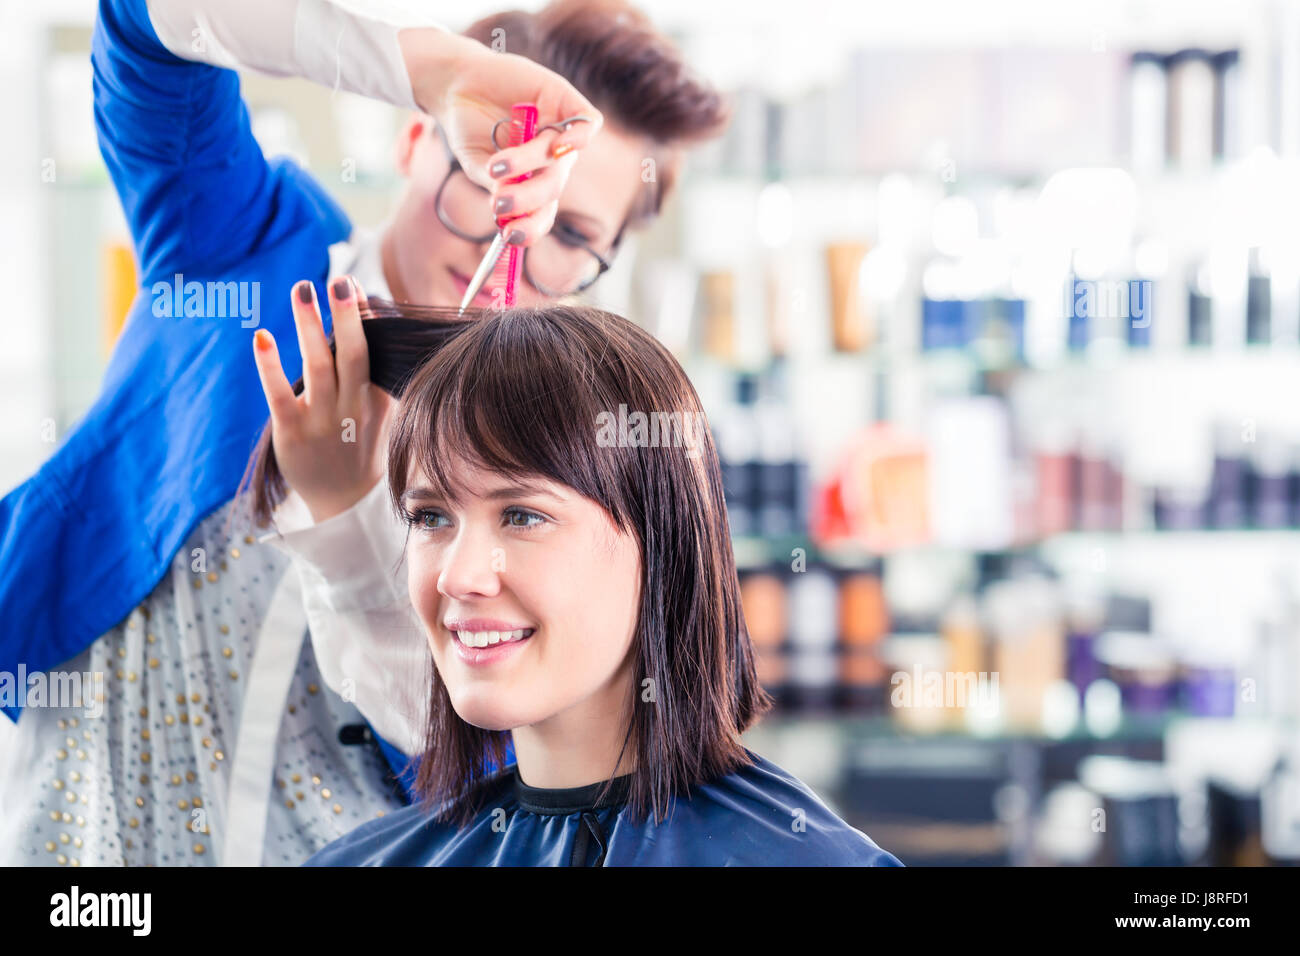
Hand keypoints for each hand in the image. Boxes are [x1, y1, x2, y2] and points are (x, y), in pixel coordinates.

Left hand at [252, 277, 392, 522]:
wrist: (346, 502)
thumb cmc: (359, 443)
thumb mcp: (377, 407)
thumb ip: (373, 366)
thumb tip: (366, 311)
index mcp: (375, 398)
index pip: (372, 351)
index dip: (363, 318)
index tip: (353, 284)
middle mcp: (352, 408)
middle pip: (353, 356)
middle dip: (347, 317)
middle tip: (338, 279)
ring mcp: (322, 422)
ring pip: (318, 368)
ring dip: (310, 327)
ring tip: (302, 289)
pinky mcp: (292, 434)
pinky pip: (281, 396)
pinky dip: (271, 366)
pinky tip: (261, 337)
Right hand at [398, 28, 602, 245]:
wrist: (456, 83)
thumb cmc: (468, 128)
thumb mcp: (478, 165)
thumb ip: (498, 187)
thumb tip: (508, 212)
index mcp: (535, 180)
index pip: (544, 211)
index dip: (532, 228)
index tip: (509, 236)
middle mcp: (552, 158)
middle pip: (553, 186)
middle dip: (527, 200)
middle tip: (498, 203)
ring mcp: (561, 129)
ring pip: (560, 158)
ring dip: (529, 166)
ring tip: (497, 166)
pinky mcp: (566, 101)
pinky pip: (588, 124)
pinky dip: (578, 136)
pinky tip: (558, 145)